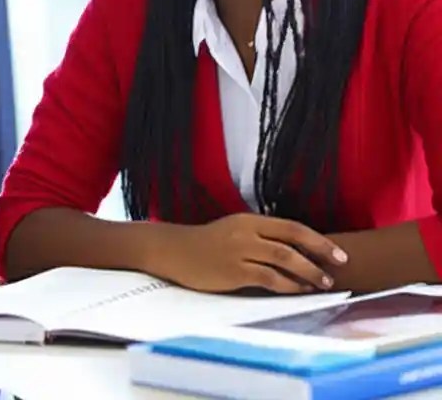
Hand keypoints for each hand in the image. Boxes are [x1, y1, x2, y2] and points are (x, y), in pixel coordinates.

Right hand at [154, 213, 348, 293]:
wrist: (172, 251)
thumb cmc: (204, 245)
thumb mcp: (233, 232)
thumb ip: (260, 238)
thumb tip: (295, 254)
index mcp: (249, 220)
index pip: (292, 227)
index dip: (318, 240)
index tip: (339, 253)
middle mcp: (246, 232)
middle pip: (292, 241)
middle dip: (320, 255)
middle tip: (338, 269)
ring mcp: (239, 251)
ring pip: (283, 259)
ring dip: (307, 273)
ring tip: (323, 283)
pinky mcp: (232, 271)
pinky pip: (268, 278)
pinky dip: (287, 285)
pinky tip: (298, 291)